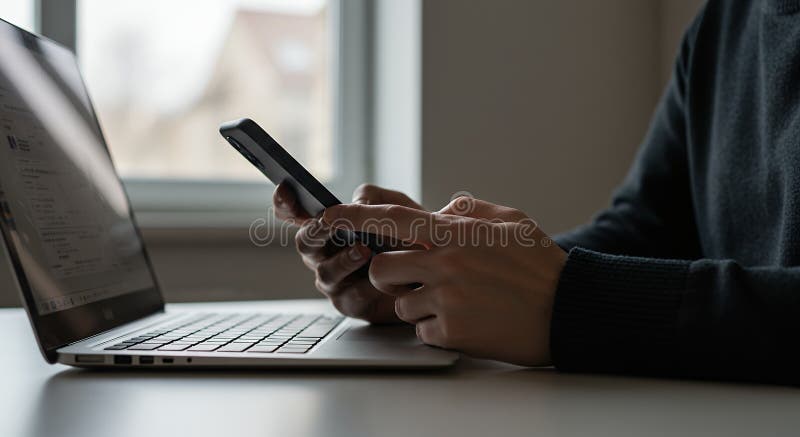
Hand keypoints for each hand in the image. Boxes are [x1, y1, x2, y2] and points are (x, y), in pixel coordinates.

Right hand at [273, 183, 423, 322]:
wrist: (436, 269)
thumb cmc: (410, 235)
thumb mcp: (395, 206)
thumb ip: (373, 198)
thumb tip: (355, 204)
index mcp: (329, 227)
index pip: (296, 213)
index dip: (285, 203)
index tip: (285, 189)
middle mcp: (324, 253)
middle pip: (304, 242)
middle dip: (315, 231)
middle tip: (329, 223)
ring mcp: (335, 280)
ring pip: (326, 272)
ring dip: (344, 259)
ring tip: (365, 251)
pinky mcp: (351, 303)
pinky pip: (351, 296)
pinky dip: (368, 286)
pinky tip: (384, 279)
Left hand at [322, 196, 566, 365]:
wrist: (568, 311)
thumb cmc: (540, 265)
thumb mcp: (510, 220)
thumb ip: (468, 210)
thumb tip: (439, 209)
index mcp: (456, 233)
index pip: (389, 219)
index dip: (352, 216)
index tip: (327, 217)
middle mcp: (445, 264)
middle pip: (381, 269)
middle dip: (389, 275)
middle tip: (414, 277)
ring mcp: (446, 300)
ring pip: (401, 303)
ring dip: (419, 304)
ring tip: (459, 302)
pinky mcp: (452, 332)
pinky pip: (421, 331)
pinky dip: (437, 329)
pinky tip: (468, 320)